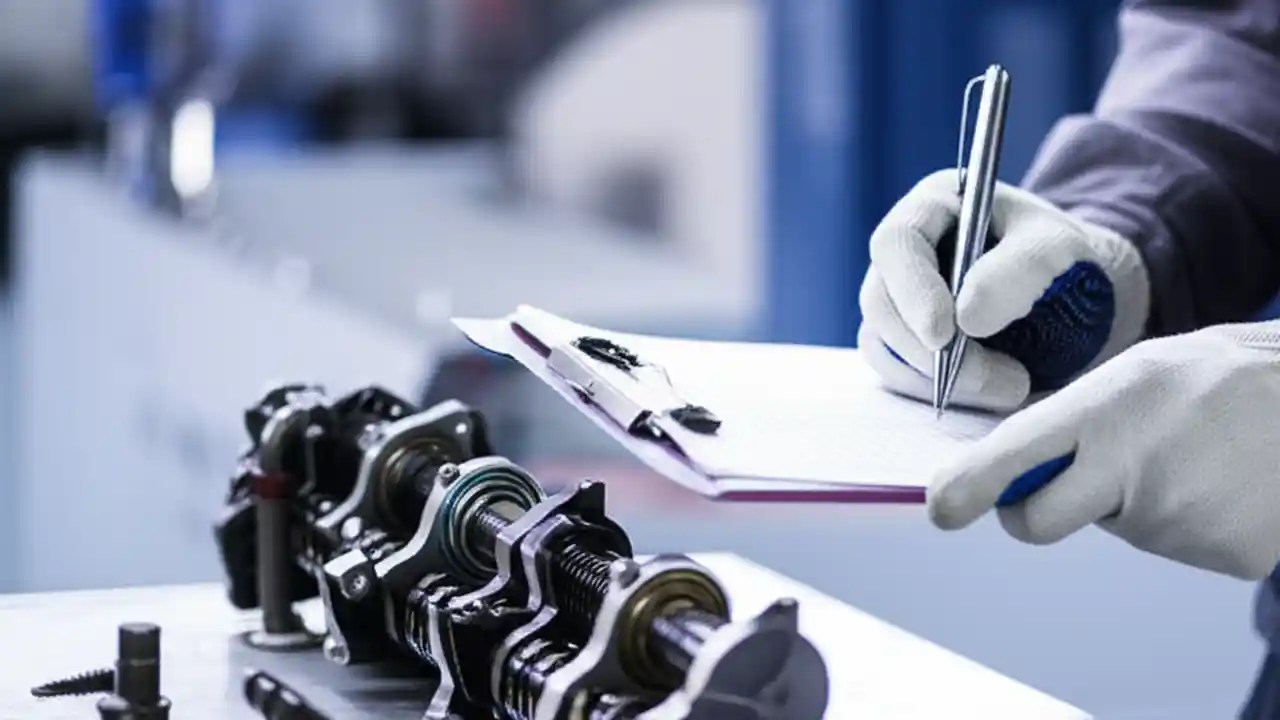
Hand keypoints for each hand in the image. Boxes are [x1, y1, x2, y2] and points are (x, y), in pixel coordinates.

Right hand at [858, 170, 1149, 410]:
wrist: (1083, 305)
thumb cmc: (1070, 263)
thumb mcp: (1060, 250)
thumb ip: (1021, 270)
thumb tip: (966, 317)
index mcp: (935, 207)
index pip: (898, 243)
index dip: (913, 290)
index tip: (945, 335)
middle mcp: (906, 253)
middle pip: (880, 301)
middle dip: (930, 349)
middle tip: (1002, 378)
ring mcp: (898, 300)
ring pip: (883, 344)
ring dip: (938, 378)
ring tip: (1012, 386)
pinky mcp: (902, 343)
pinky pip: (895, 373)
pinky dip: (934, 391)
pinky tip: (987, 392)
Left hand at [927, 322, 1279, 579]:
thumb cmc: (1219, 379)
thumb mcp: (1135, 374)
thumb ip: (1071, 417)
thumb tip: (1007, 459)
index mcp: (1104, 410)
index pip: (1012, 455)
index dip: (967, 486)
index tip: (940, 508)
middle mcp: (1130, 468)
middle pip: (1036, 522)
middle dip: (1031, 512)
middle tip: (1071, 483)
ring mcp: (1176, 519)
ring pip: (1112, 527)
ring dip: (1130, 502)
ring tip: (1185, 456)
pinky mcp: (1222, 554)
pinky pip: (1172, 545)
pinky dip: (1185, 522)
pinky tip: (1218, 482)